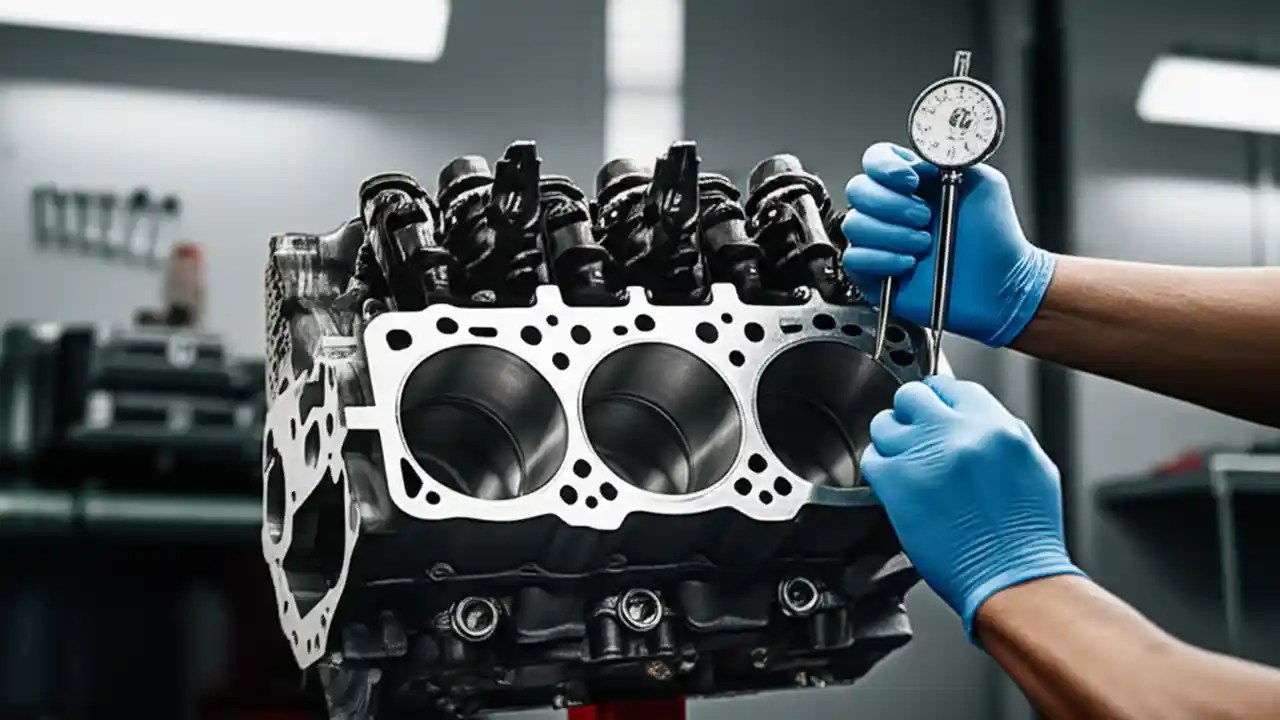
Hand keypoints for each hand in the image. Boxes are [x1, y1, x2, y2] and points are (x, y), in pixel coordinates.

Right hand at [840, 142, 1054, 346]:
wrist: (998, 284)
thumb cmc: (995, 239)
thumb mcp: (985, 184)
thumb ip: (953, 159)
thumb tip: (921, 152)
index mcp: (912, 182)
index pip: (876, 159)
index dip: (885, 167)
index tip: (912, 182)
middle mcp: (890, 208)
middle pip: (858, 189)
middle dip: (891, 205)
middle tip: (924, 217)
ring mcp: (879, 239)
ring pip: (855, 224)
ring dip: (893, 234)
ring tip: (923, 244)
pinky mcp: (872, 271)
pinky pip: (854, 258)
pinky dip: (883, 260)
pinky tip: (909, 264)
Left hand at [861, 377, 1082, 640]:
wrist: (1011, 577)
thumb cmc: (1025, 533)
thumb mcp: (1032, 464)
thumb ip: (1000, 431)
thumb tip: (972, 417)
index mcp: (995, 425)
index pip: (950, 387)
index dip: (938, 399)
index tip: (934, 409)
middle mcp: (957, 434)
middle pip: (911, 396)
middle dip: (911, 414)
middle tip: (916, 435)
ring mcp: (923, 457)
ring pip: (884, 423)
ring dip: (892, 440)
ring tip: (906, 462)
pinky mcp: (897, 485)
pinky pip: (872, 459)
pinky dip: (880, 469)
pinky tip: (897, 484)